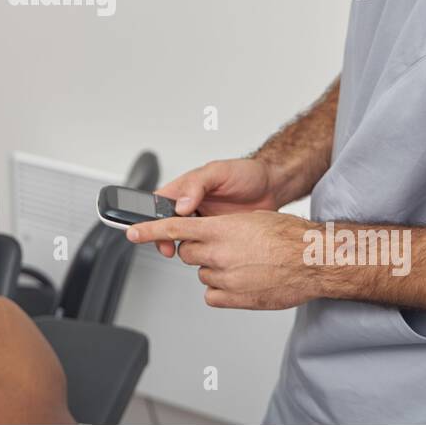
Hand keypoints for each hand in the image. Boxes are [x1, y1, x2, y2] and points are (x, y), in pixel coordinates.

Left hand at [127, 210, 317, 309]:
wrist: (312, 260)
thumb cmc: (288, 236)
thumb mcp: (250, 220)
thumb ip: (223, 226)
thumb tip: (210, 231)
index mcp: (219, 229)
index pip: (173, 228)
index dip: (149, 231)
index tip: (130, 232)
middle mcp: (218, 253)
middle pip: (187, 253)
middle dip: (198, 250)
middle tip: (222, 247)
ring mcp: (225, 278)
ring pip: (202, 274)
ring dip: (215, 269)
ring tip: (243, 263)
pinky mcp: (233, 298)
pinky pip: (212, 294)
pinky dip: (222, 290)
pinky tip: (241, 281)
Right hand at [148, 158, 282, 257]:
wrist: (273, 187)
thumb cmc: (246, 173)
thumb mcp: (219, 171)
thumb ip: (197, 184)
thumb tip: (181, 204)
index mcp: (186, 189)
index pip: (158, 204)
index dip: (152, 219)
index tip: (153, 231)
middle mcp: (192, 207)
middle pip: (166, 226)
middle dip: (164, 238)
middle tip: (169, 248)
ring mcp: (205, 223)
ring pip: (184, 240)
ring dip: (186, 246)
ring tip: (194, 248)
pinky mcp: (219, 236)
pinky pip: (205, 247)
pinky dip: (204, 252)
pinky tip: (211, 251)